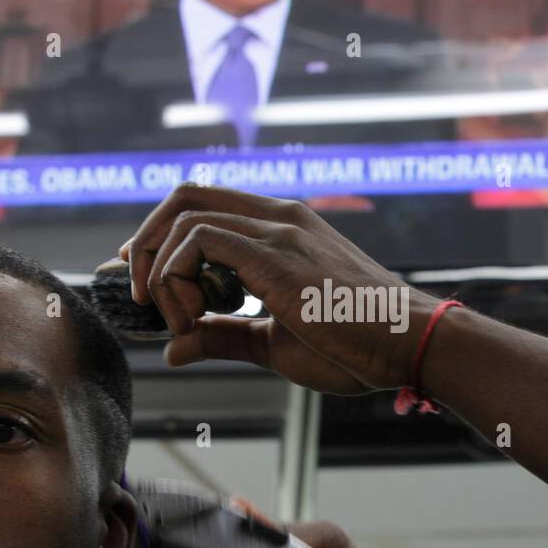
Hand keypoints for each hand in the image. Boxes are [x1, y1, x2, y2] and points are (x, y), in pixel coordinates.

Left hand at [117, 183, 434, 392]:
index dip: (161, 238)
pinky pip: (197, 241)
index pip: (204, 207)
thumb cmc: (355, 346)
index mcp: (282, 231)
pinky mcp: (274, 253)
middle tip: (140, 294)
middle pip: (184, 197)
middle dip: (145, 243)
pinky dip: (176, 278)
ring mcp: (277, 230)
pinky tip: (193, 319)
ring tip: (181, 321)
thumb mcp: (275, 344)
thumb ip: (224, 337)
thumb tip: (172, 349)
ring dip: (161, 272)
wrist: (408, 344)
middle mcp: (278, 218)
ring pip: (183, 217)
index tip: (144, 283)